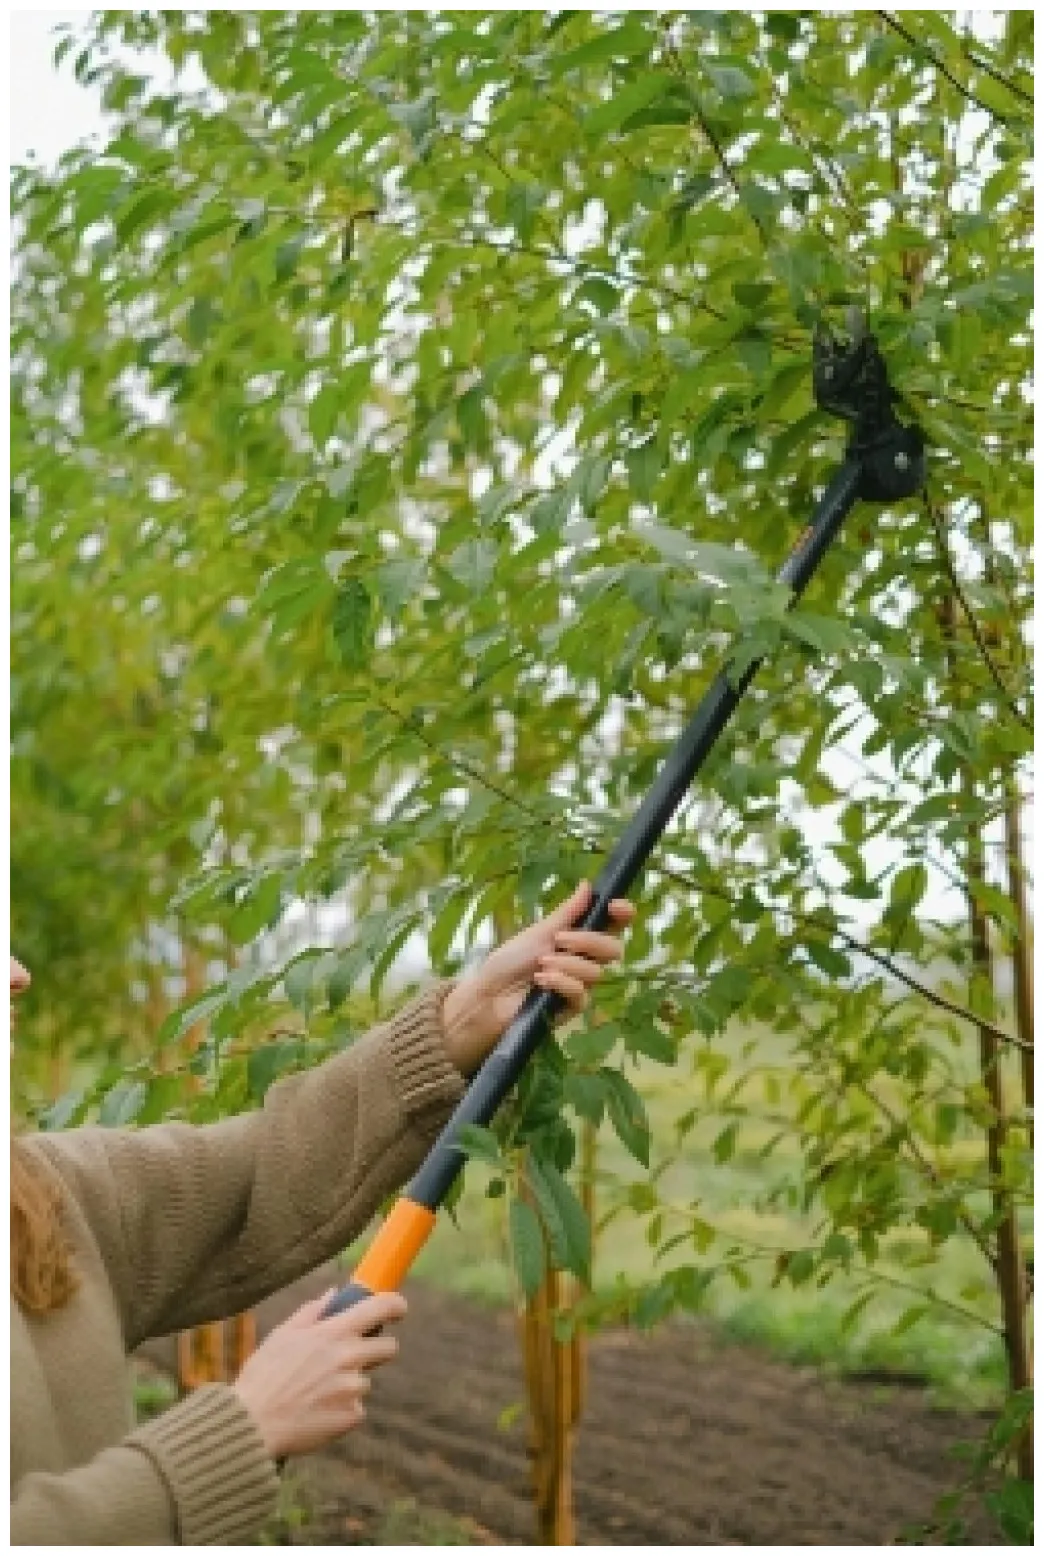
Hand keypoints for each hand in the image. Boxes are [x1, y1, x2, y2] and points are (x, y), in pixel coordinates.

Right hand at [232, 1288, 405, 1460]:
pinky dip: (341, 1410)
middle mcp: (349, 1357)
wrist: (252, 1424)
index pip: (381, 1308)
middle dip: (376, 1350)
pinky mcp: (352, 1416)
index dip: (396, 1305)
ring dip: (349, 1385)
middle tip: (351, 1359)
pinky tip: (316, 1412)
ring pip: (365, 1381)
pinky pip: (356, 1409)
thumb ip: (313, 1312)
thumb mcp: (283, 1335)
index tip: (398, 1309)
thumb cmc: (263, 1376)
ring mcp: (353, 1389)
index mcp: (334, 1332)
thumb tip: (334, 1293)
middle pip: (389, 1348)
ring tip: (315, 1393)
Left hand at [441, 880, 634, 1074]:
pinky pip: (581, 994)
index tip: (618, 906)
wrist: (490, 994)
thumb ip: (567, 913)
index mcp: (578, 938)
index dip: (622, 915)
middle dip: (589, 941)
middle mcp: (584, 960)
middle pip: (613, 949)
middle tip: (560, 940)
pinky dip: (561, 983)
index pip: (611, 926)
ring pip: (596, 972)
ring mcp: (580, 985)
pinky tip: (541, 981)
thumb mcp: (539, 932)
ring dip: (566, 965)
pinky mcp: (572, 1007)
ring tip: (540, 964)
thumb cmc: (511, 960)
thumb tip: (588, 885)